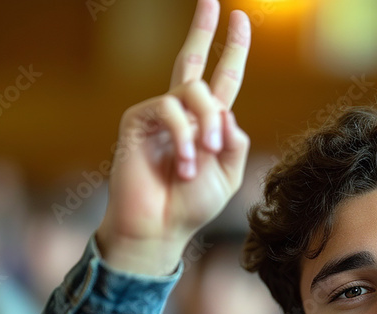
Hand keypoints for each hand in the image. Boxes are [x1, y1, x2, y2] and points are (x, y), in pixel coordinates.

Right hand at [95, 0, 250, 274]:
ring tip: (205, 157)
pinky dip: (183, 138)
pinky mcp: (137, 120)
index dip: (233, 50)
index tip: (240, 18)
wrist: (159, 228)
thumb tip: (227, 111)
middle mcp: (183, 112)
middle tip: (213, 0)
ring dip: (207, 123)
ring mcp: (159, 114)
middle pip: (194, 62)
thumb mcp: (228, 175)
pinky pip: (170, 109)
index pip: (223, 79)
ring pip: (193, 90)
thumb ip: (235, 142)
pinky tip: (182, 165)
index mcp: (208, 124)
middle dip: (204, 30)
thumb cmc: (190, 206)